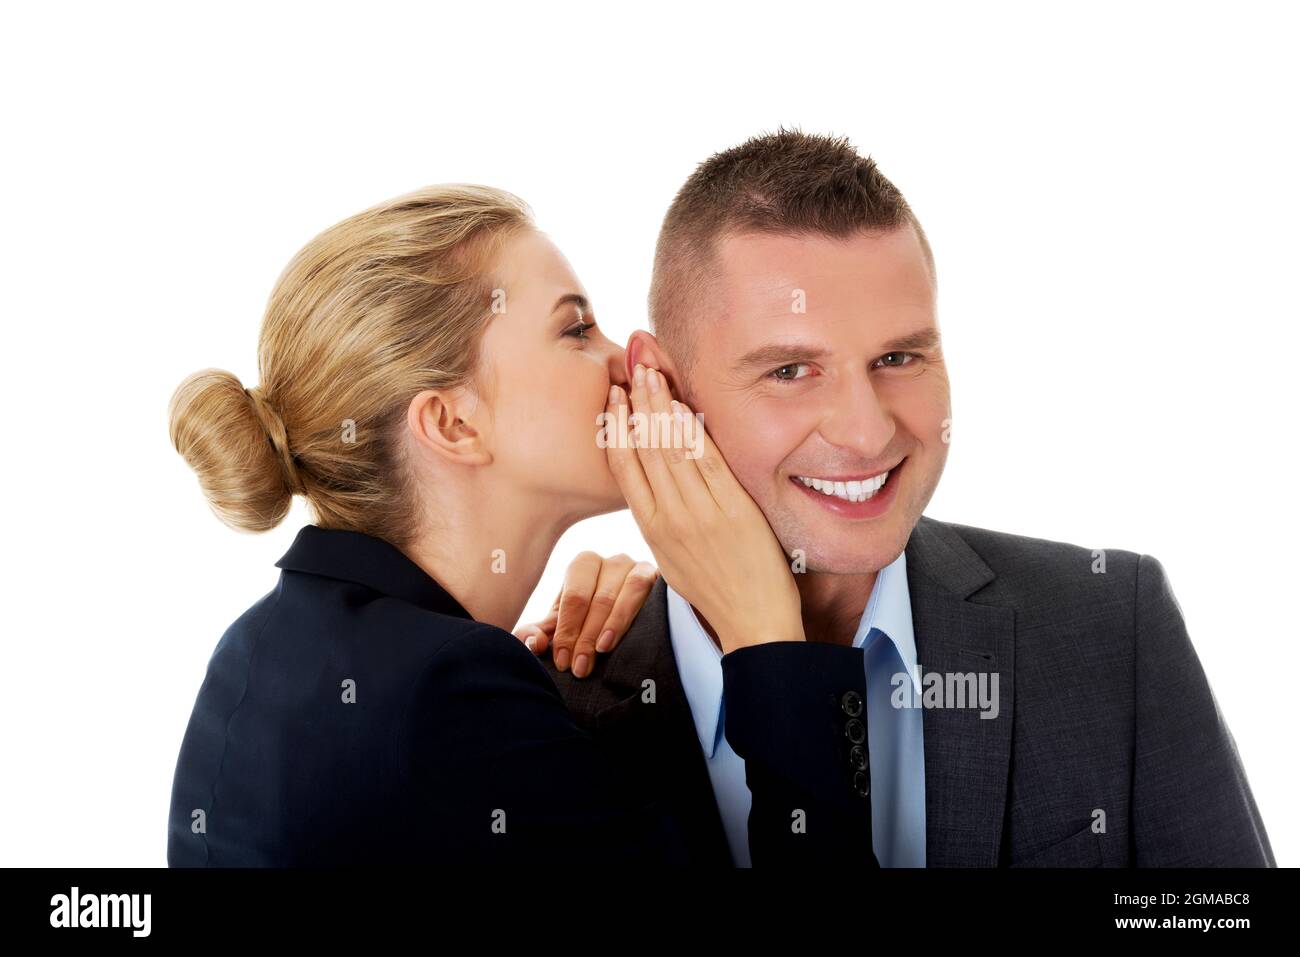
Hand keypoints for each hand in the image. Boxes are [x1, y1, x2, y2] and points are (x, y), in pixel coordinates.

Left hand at [512, 551, 658, 677]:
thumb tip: (535, 643)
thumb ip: (540, 634)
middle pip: (598, 598)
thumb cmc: (590, 622)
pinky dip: (629, 613)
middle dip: (586, 636)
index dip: (567, 631)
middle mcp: (611, 561)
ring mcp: (638, 566)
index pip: (574, 598)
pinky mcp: (659, 576)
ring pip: (625, 592)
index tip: (562, 661)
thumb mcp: (564, 627)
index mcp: (584, 565)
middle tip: (579, 668)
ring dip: (610, 626)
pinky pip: (645, 588)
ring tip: (599, 653)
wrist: (633, 621)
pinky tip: (617, 636)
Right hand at [605, 364, 804, 652]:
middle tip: (633, 368)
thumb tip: (652, 483)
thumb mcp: (670, 556)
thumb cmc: (714, 587)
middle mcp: (669, 518)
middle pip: (645, 450)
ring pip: (671, 450)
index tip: (614, 399)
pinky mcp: (732, 510)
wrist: (752, 620)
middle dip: (638, 404)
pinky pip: (707, 461)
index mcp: (651, 529)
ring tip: (652, 373)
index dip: (616, 429)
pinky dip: (692, 431)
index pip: (624, 468)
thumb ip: (659, 517)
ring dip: (660, 407)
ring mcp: (700, 513)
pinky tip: (683, 406)